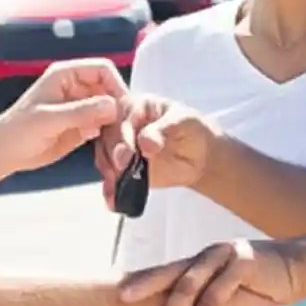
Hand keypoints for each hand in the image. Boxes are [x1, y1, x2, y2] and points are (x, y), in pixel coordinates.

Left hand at [0, 58, 126, 171]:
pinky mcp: (82, 127)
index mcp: (66, 75)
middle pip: (110, 90)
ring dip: (117, 124)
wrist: (4, 154)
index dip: (115, 85)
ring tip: (119, 143)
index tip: (123, 108)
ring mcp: (81, 108)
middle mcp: (77, 88)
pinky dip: (110, 136)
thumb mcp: (49, 119)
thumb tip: (113, 105)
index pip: (102, 69)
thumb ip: (80, 111)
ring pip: (110, 110)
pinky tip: (110, 149)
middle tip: (125, 130)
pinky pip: (104, 127)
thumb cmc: (19, 130)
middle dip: (119, 108)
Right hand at [94, 94, 221, 210]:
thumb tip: (145, 141)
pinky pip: (111, 177)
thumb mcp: (183, 122)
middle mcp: (123, 124)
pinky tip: (113, 199)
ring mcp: (121, 147)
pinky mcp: (123, 168)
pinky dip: (111, 189)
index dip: (121, 133)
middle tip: (123, 167)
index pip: (120, 115)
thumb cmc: (192, 130)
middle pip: (108, 137)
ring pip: (104, 157)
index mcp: (136, 106)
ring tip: (117, 186)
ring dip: (109, 172)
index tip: (127, 152)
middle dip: (113, 154)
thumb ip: (163, 129)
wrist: (201, 157)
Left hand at [119, 239, 296, 305]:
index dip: (141, 283)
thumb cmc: (254, 288)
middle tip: (125, 297)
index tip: (119, 295)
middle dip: (145, 285)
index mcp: (197, 265)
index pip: (164, 274)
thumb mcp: (226, 300)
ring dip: (177, 303)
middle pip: (170, 272)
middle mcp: (205, 258)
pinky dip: (210, 303)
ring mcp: (224, 256)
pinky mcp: (244, 260)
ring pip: (192, 279)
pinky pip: (221, 284)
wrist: (292, 268)